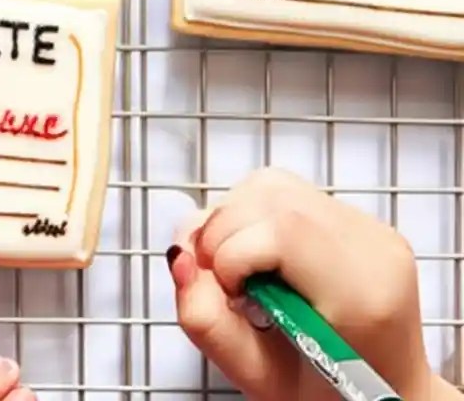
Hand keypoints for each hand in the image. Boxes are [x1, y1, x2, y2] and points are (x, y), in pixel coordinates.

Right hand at [168, 168, 457, 399]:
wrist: (385, 392)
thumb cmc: (326, 392)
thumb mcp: (255, 375)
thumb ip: (206, 321)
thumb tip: (180, 259)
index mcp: (359, 297)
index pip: (282, 230)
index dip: (231, 251)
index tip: (227, 290)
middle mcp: (373, 250)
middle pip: (269, 198)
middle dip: (220, 233)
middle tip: (223, 282)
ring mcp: (370, 229)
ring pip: (271, 186)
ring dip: (233, 220)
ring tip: (239, 267)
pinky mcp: (359, 220)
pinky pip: (287, 192)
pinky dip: (253, 216)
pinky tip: (260, 255)